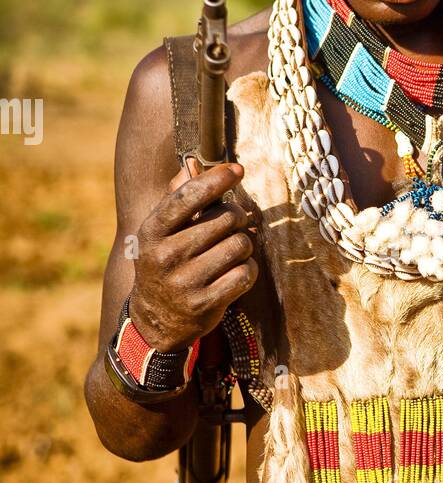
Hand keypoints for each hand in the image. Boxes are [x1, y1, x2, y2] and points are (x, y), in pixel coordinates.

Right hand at [128, 159, 257, 351]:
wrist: (156, 318)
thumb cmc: (165, 263)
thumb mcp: (161, 231)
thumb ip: (176, 197)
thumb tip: (192, 163)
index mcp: (152, 231)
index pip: (188, 196)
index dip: (217, 179)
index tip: (237, 170)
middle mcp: (166, 255)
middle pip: (225, 219)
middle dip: (237, 217)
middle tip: (234, 223)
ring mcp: (185, 282)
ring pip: (239, 246)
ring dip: (244, 245)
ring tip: (234, 251)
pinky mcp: (204, 304)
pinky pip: (245, 274)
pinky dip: (248, 271)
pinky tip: (236, 272)